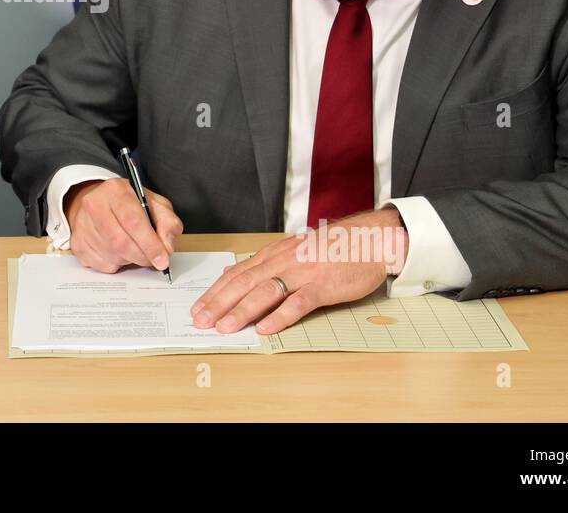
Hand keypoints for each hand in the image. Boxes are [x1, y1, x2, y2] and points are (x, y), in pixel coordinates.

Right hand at [64, 177, 182, 273]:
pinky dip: (117, 264)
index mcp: (116, 190)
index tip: (162, 259)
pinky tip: (120, 252)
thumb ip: (168, 223)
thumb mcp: (155, 204)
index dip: (150, 244)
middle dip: (142, 256)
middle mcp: (94, 205)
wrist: (99, 203)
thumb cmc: (130, 205)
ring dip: (130, 260)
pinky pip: (102, 265)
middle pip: (121, 242)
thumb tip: (166, 248)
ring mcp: (83, 225)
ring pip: (112, 255)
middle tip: (153, 260)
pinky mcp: (77, 244)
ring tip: (135, 249)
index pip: (133, 220)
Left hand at [191, 208, 408, 333]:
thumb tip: (232, 272)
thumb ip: (264, 264)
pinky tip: (266, 328)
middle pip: (244, 283)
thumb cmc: (331, 249)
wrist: (369, 239)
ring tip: (224, 327)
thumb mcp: (292, 250)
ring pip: (265, 292)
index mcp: (274, 254)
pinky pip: (298, 302)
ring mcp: (303, 273)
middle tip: (200, 321)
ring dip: (242, 310)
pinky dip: (281, 316)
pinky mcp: (323, 285)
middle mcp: (283, 261)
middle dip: (219, 303)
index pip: (237, 274)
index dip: (215, 292)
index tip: (197, 308)